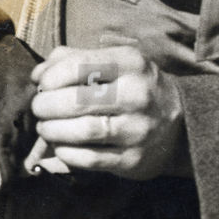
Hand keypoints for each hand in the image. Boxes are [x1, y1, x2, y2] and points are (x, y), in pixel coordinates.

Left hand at [29, 45, 188, 180]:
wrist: (180, 124)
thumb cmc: (133, 88)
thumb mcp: (114, 63)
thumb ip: (74, 59)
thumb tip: (38, 74)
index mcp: (131, 63)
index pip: (79, 66)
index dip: (50, 77)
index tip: (41, 84)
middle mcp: (138, 95)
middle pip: (77, 100)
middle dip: (46, 106)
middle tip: (39, 109)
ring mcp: (138, 129)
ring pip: (82, 131)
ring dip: (52, 130)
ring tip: (45, 128)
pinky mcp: (133, 159)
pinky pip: (89, 158)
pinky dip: (65, 152)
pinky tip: (60, 146)